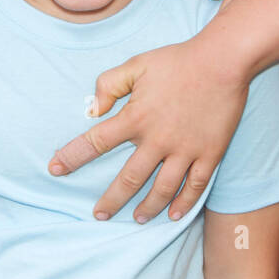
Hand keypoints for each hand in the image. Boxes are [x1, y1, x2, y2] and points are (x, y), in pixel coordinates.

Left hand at [48, 37, 248, 222]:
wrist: (223, 61)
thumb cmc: (177, 60)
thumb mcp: (136, 64)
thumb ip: (109, 83)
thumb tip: (92, 109)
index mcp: (136, 117)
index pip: (96, 141)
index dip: (72, 156)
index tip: (55, 168)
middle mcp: (158, 139)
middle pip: (129, 178)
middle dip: (111, 200)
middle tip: (99, 214)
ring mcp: (185, 149)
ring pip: (162, 189)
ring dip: (147, 207)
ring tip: (137, 218)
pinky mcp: (210, 153)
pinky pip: (195, 186)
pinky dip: (184, 203)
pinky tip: (174, 214)